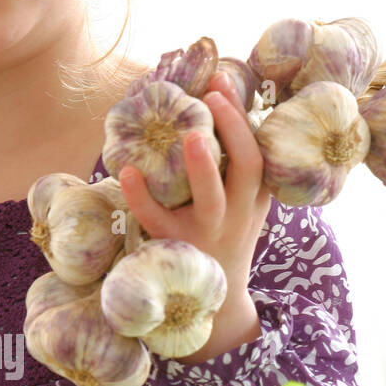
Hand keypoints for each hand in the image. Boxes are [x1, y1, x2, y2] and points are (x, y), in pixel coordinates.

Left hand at [118, 70, 271, 360]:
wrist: (215, 304)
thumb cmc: (223, 238)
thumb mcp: (243, 207)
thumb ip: (235, 169)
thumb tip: (210, 108)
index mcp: (253, 198)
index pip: (259, 152)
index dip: (242, 117)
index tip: (220, 81)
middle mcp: (235, 214)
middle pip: (246, 168)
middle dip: (233, 130)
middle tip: (211, 97)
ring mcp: (205, 232)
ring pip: (211, 198)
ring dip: (202, 166)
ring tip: (190, 136)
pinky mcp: (174, 246)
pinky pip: (157, 220)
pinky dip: (140, 197)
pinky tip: (126, 172)